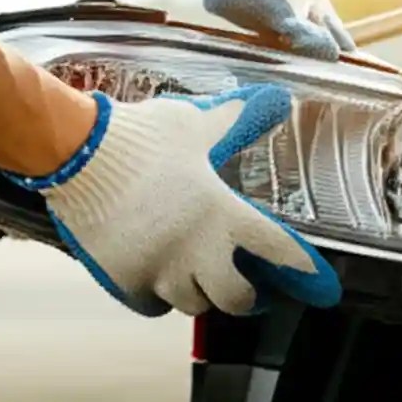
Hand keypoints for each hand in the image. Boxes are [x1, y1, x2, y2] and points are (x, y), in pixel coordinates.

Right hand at [6, 84, 341, 316]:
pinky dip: (162, 295)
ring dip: (201, 292)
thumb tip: (278, 98)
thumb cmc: (141, 136)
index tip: (324, 289)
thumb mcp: (197, 123)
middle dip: (247, 295)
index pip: (279, 253)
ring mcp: (159, 270)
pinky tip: (163, 278)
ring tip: (201, 275)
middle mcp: (196, 251)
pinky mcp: (125, 279)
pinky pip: (154, 304)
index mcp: (222, 214)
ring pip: (194, 303)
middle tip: (250, 286)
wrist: (77, 153)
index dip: (306, 274)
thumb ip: (239, 120)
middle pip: (237, 299)